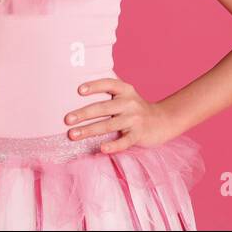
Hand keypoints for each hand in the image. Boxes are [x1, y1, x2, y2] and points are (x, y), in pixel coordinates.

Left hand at [62, 78, 177, 154]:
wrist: (164, 120)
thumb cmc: (136, 108)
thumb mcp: (126, 94)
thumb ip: (109, 90)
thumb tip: (80, 83)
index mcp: (125, 90)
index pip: (108, 84)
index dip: (94, 86)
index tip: (79, 90)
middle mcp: (129, 102)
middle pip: (103, 107)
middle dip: (83, 113)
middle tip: (67, 119)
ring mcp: (135, 119)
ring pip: (109, 125)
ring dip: (89, 130)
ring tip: (73, 135)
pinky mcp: (139, 134)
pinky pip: (124, 141)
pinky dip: (114, 145)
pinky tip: (102, 149)